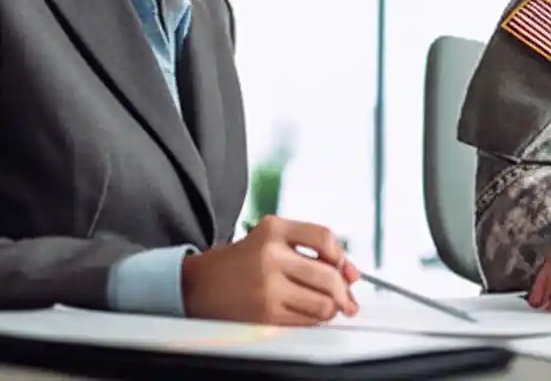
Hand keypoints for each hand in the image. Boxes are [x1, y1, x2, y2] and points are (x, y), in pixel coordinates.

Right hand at [181, 215, 361, 324]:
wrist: (197, 285)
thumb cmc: (240, 263)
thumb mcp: (270, 240)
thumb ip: (311, 249)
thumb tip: (352, 274)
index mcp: (273, 229)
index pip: (324, 237)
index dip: (341, 255)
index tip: (342, 266)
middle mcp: (270, 255)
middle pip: (328, 275)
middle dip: (344, 290)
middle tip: (347, 297)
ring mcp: (267, 286)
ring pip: (322, 302)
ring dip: (333, 307)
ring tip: (328, 306)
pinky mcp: (264, 314)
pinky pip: (306, 320)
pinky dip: (315, 319)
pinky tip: (309, 314)